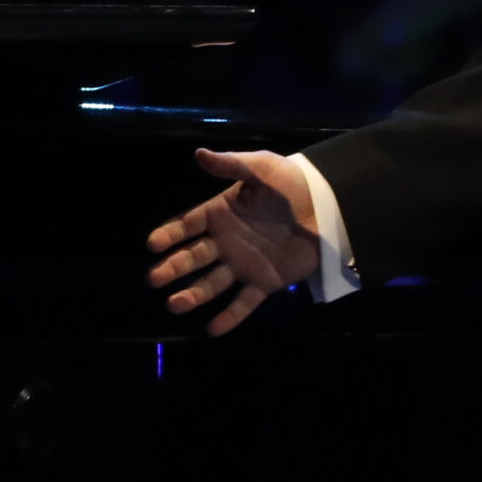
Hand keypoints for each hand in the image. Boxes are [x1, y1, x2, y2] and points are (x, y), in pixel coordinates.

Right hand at [144, 148, 323, 335]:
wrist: (328, 206)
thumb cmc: (292, 182)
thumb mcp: (261, 168)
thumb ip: (231, 164)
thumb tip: (198, 153)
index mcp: (221, 214)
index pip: (187, 225)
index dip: (170, 234)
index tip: (153, 244)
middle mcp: (226, 241)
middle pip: (194, 257)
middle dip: (173, 268)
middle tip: (155, 279)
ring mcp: (244, 264)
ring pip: (213, 283)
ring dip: (194, 295)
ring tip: (175, 305)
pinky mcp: (265, 282)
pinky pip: (245, 302)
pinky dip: (230, 317)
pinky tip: (212, 328)